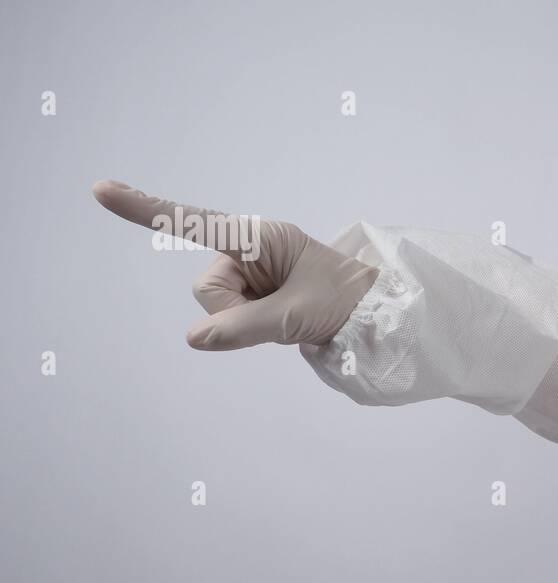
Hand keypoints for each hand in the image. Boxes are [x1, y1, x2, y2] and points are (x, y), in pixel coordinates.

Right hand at [91, 180, 378, 349]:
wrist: (378, 317)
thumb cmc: (347, 302)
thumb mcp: (297, 315)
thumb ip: (244, 327)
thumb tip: (193, 338)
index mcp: (261, 236)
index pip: (195, 222)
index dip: (146, 210)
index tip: (101, 190)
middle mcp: (250, 250)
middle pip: (206, 286)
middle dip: (233, 310)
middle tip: (281, 316)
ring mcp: (251, 274)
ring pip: (216, 307)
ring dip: (246, 321)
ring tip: (289, 318)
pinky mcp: (254, 296)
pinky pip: (231, 319)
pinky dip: (250, 328)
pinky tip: (282, 323)